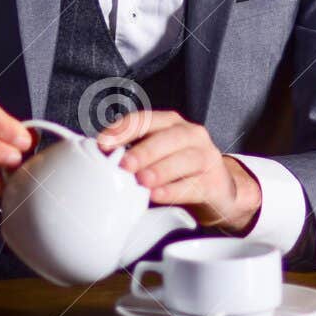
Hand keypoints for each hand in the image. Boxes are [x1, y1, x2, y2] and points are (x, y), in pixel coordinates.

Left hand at [96, 110, 261, 231]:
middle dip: (143, 151)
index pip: (145, 119)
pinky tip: (158, 196)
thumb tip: (96, 162)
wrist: (219, 193)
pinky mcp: (214, 183)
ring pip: (184, 159)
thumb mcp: (156, 158)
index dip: (123, 130)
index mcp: (171, 124)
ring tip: (142, 181)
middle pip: (167, 137)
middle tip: (124, 165)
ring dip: (160, 170)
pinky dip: (174, 191)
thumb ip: (131, 156)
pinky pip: (194, 186)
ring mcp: (207, 158)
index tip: (103, 144)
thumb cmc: (178, 173)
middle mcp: (191, 135)